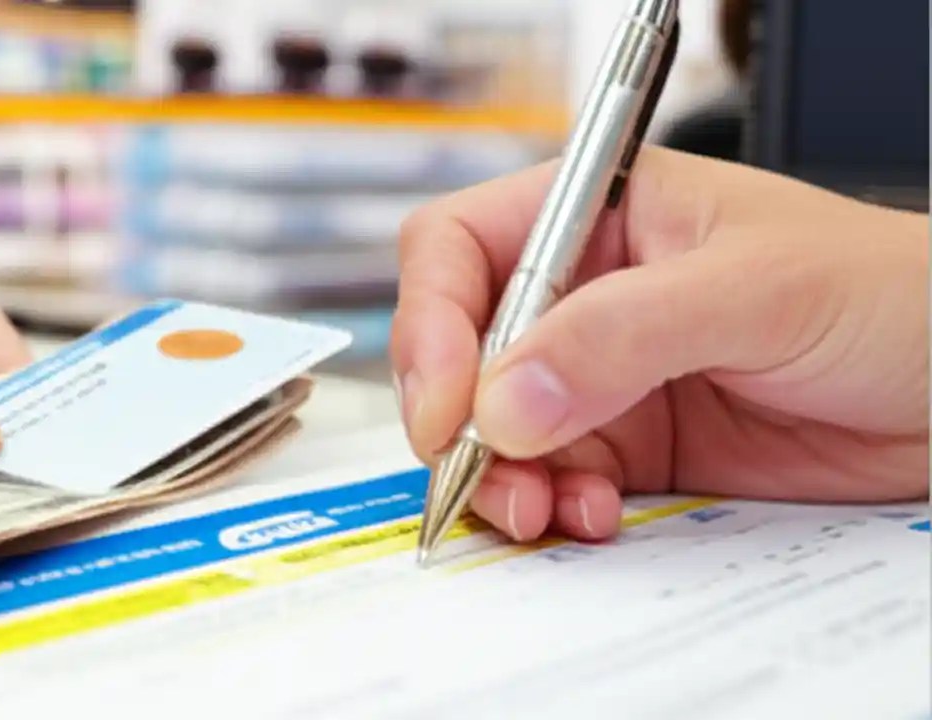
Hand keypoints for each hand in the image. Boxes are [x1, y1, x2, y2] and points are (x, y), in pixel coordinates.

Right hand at [391, 147, 928, 542]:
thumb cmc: (892, 293)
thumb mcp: (755, 291)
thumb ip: (621, 336)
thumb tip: (503, 399)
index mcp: (596, 216)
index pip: (458, 249)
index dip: (431, 321)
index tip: (448, 405)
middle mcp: (582, 295)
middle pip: (459, 351)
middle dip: (459, 420)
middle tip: (488, 473)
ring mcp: (600, 378)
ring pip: (493, 431)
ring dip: (499, 479)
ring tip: (542, 510)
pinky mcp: (630, 448)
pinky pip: (553, 483)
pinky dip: (553, 510)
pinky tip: (594, 518)